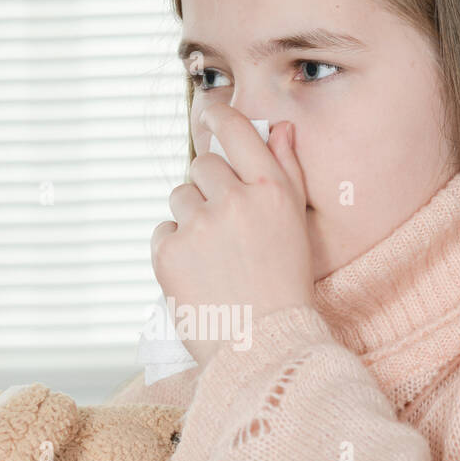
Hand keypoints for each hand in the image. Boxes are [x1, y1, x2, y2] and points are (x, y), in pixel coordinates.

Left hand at [151, 103, 314, 369]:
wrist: (263, 347)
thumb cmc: (285, 289)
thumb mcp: (297, 226)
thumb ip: (286, 172)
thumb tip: (276, 128)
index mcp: (271, 190)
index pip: (235, 129)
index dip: (216, 115)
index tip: (208, 113)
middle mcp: (235, 199)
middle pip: (202, 166)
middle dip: (209, 190)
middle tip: (225, 229)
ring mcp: (199, 224)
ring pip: (180, 198)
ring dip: (191, 220)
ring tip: (214, 258)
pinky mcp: (169, 251)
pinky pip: (163, 231)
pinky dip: (174, 249)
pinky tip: (198, 274)